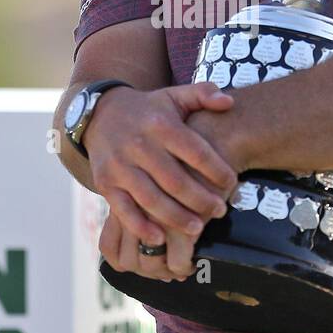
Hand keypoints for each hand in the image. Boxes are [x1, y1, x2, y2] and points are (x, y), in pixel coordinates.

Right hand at [85, 82, 239, 269]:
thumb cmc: (148, 110)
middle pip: (176, 180)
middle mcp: (139, 145)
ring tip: (197, 229)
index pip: (196, 151)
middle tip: (220, 210)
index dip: (217, 170)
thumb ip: (203, 94)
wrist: (99, 115)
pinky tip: (160, 238)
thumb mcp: (174, 96)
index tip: (232, 183)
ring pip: (151, 199)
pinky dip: (140, 227)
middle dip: (201, 199)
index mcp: (161, 124)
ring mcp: (120, 166)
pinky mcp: (106, 183)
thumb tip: (229, 102)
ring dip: (176, 218)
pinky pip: (124, 210)